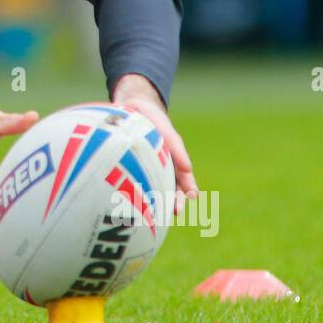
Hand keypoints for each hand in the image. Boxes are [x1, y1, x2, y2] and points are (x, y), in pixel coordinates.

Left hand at [112, 73, 197, 215]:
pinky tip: (131, 207)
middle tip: (176, 210)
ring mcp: (149, 169)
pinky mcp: (134, 170)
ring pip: (156, 189)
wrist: (130, 108)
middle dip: (175, 200)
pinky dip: (137, 196)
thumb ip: (175, 144)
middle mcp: (163, 166)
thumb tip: (188, 169)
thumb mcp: (163, 126)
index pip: (183, 176)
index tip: (192, 196)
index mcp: (173, 157)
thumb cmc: (150, 117)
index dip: (188, 187)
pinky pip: (137, 185)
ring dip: (159, 202)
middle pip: (172, 187)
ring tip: (158, 214)